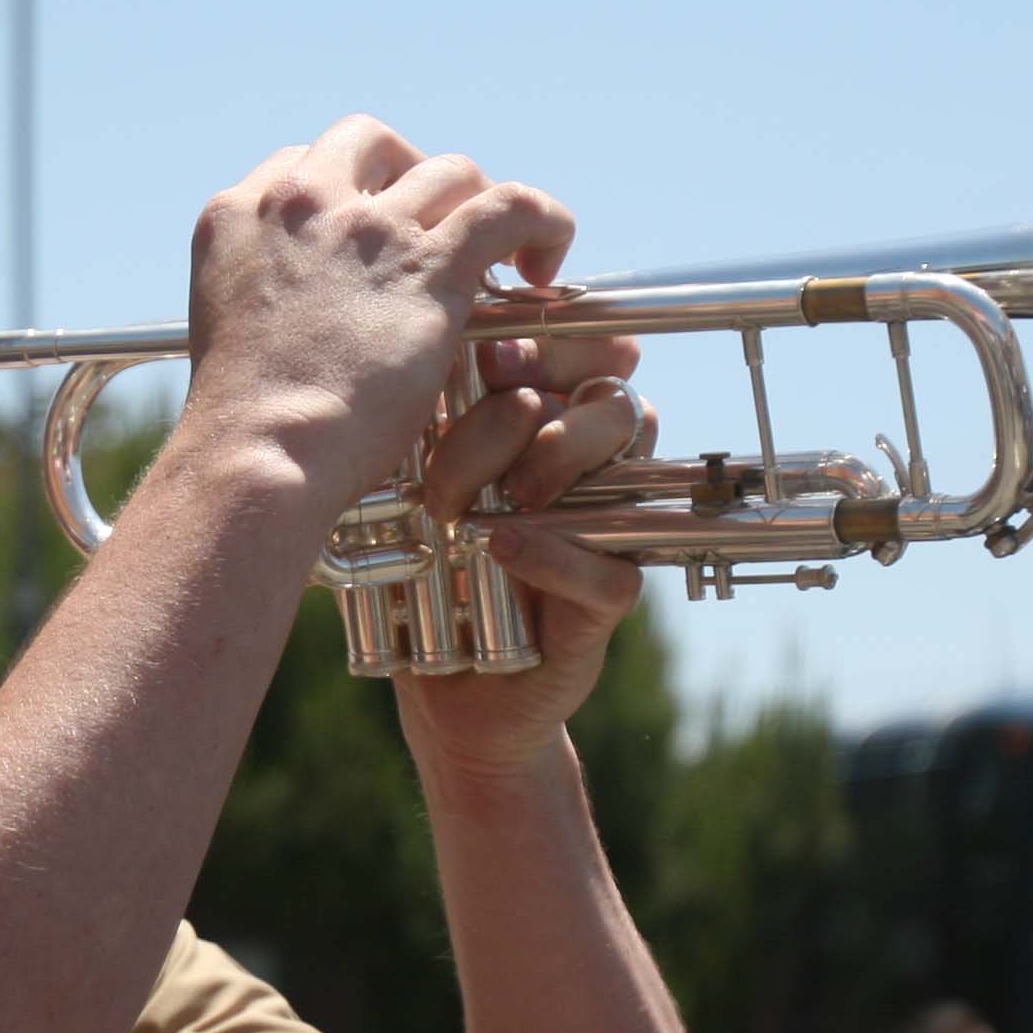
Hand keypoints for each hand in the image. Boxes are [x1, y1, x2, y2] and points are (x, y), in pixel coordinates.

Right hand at [180, 117, 576, 508]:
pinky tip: (545, 258)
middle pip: (372, 142)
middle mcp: (300, 201)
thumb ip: (264, 296)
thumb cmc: (243, 422)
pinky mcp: (429, 264)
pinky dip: (541, 221)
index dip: (345, 192)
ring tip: (496, 252)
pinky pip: (509, 206)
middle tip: (431, 228)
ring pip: (448, 170)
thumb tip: (306, 311)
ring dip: (476, 202)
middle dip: (409, 172)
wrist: (259, 451)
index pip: (303, 163)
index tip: (367, 231)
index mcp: (237, 212)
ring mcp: (367, 227)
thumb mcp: (223, 331)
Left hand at [389, 350, 653, 781]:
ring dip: (548, 467)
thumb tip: (411, 357)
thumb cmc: (425, 568)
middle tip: (453, 465)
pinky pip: (608, 569)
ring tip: (479, 507)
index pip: (586, 354)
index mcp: (556, 423)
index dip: (549, 344)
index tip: (488, 360)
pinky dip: (551, 554)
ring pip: (622, 468)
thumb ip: (423, 423)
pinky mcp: (608, 603)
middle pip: (607, 401)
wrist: (445, 687)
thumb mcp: (410, 488)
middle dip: (522, 417)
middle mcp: (594, 470)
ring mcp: (609, 534)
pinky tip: (501, 548)